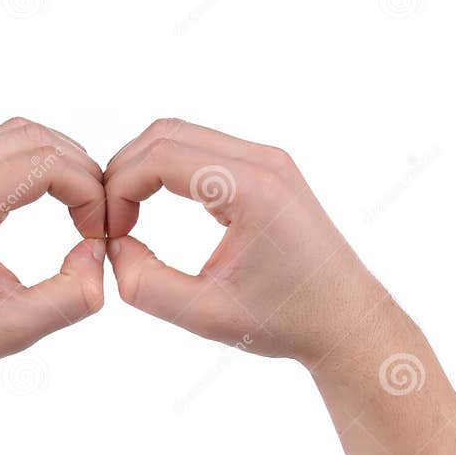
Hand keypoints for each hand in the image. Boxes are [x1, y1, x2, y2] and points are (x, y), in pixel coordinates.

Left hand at [0, 117, 106, 390]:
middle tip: (98, 216)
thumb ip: (71, 297)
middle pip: (32, 136)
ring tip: (81, 207)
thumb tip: (98, 253)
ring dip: (57, 162)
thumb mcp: (13, 329)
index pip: (44, 162)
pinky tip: (50, 204)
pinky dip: (32, 167)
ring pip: (13, 136)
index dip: (88, 190)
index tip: (99, 232)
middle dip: (79, 169)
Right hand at [105, 119, 385, 364]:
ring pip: (181, 135)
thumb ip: (145, 285)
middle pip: (166, 133)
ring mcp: (268, 160)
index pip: (161, 157)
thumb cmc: (286, 321)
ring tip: (128, 214)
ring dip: (144, 167)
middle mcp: (263, 162)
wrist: (345, 319)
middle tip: (110, 219)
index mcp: (252, 189)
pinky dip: (168, 169)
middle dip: (124, 171)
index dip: (119, 189)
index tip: (109, 232)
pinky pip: (203, 149)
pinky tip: (155, 206)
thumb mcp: (205, 315)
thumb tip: (113, 248)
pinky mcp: (266, 169)